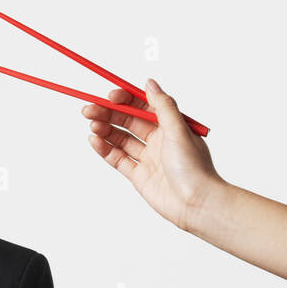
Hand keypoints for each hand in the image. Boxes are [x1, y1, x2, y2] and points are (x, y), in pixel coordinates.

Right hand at [82, 79, 223, 231]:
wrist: (197, 205)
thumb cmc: (195, 169)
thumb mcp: (179, 130)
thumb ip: (162, 106)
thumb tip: (150, 83)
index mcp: (170, 126)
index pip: (143, 106)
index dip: (125, 100)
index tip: (110, 96)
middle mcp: (158, 140)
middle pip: (127, 121)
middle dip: (108, 113)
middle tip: (89, 109)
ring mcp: (148, 158)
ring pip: (120, 139)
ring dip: (104, 129)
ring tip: (92, 124)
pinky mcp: (139, 175)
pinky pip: (118, 158)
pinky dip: (105, 149)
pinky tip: (94, 140)